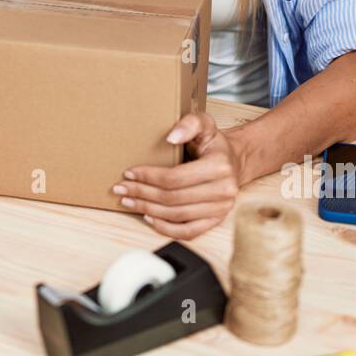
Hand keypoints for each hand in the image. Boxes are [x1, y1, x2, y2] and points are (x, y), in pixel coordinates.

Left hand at [114, 112, 241, 239]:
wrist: (233, 161)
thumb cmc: (214, 144)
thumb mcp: (204, 124)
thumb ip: (189, 124)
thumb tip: (171, 137)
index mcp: (219, 166)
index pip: (175, 177)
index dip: (148, 176)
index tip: (129, 173)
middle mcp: (224, 190)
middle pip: (173, 198)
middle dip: (142, 193)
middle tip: (122, 189)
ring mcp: (221, 209)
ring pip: (177, 215)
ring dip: (148, 210)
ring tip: (129, 201)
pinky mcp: (216, 220)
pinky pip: (189, 231)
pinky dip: (166, 228)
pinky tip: (149, 218)